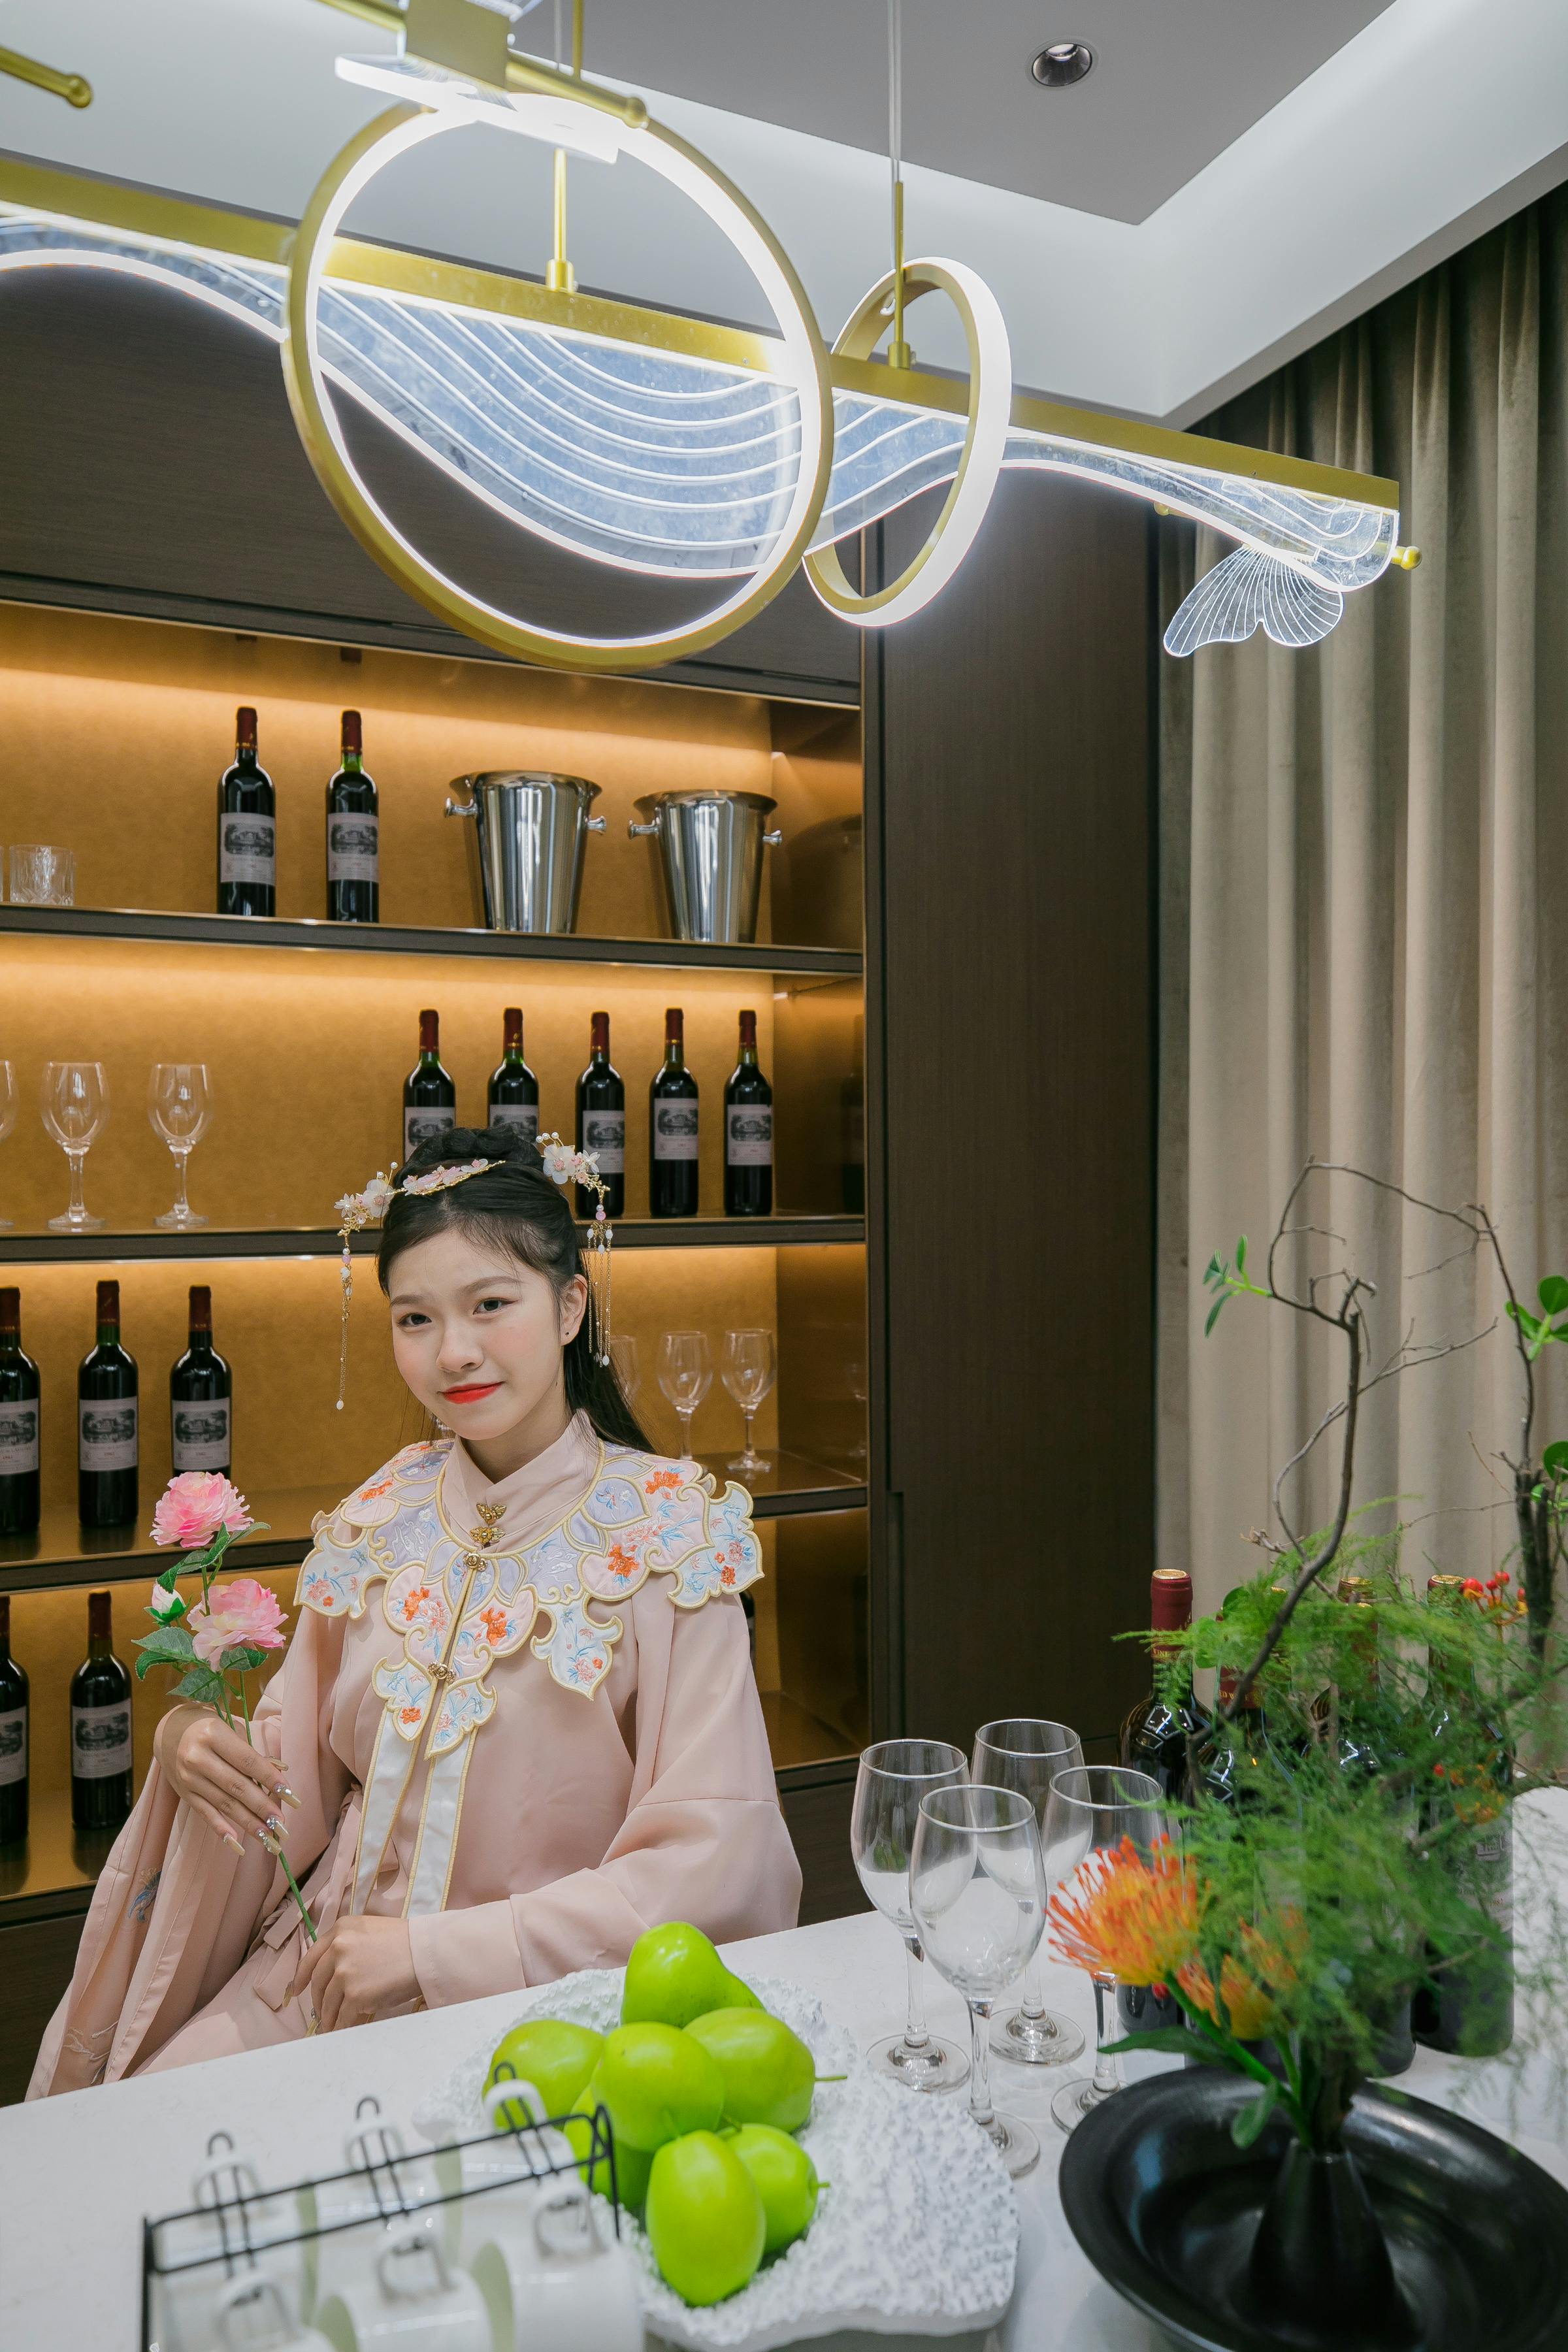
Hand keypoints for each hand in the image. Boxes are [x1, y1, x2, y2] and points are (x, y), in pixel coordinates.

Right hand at [155, 1704, 290, 1853]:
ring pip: (224, 1803)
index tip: (289, 1794)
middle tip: (282, 1823)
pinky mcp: (185, 1794)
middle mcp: (198, 1758)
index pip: (247, 1761)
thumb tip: (280, 1773)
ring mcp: (189, 1778)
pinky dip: (221, 1829)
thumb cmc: (209, 1728)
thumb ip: (251, 1752)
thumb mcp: (229, 1728)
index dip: (270, 1778)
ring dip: (248, 1822)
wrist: (170, 1731)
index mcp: (213, 1735)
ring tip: (268, 1835)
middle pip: (236, 1786)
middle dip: (262, 1807)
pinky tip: (236, 1843)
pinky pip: (205, 1813)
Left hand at [291, 1915, 420, 2032]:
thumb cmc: (405, 1942)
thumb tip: (332, 1974)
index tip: (297, 1989)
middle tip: (321, 2013)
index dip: (302, 1976)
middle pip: (318, 1982)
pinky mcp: (355, 1994)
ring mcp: (345, 1972)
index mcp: (341, 1929)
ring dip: (329, 2017)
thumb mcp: (369, 1931)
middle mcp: (338, 1948)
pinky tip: (343, 2030)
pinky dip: (341, 2025)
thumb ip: (347, 1945)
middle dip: (318, 2001)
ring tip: (331, 2025)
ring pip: (328, 2002)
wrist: (426, 1953)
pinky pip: (342, 2016)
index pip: (311, 1956)